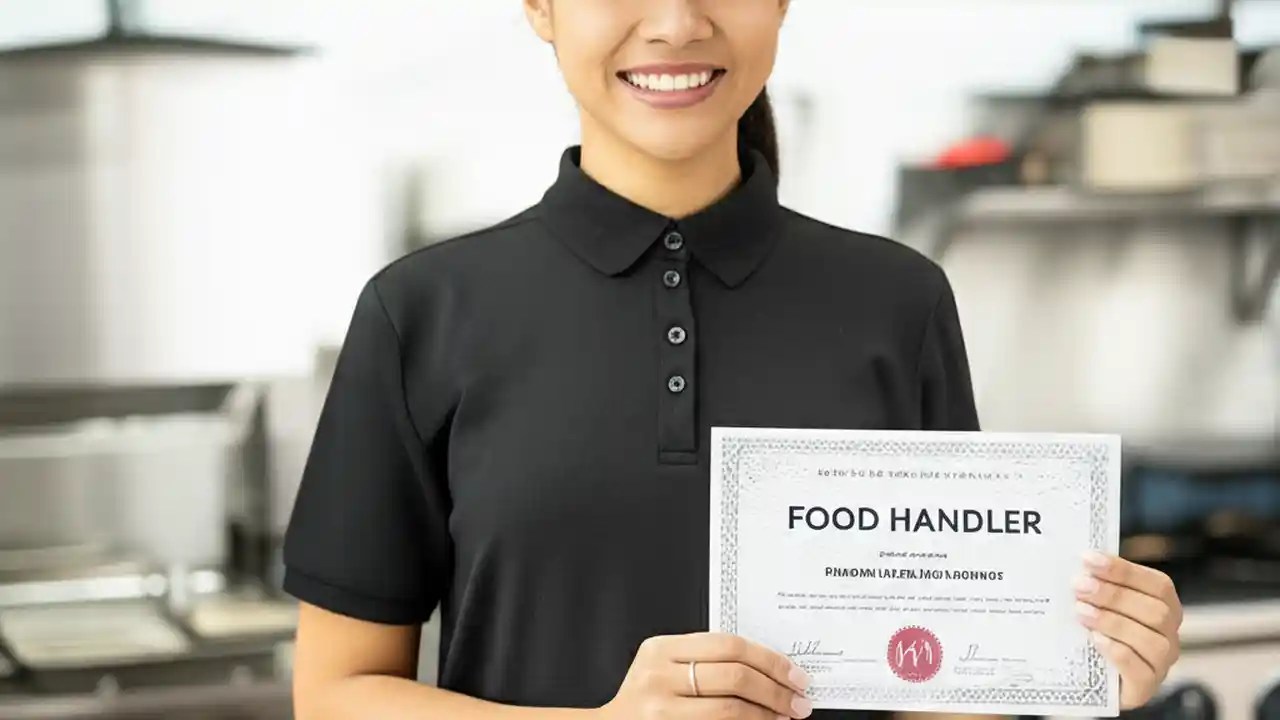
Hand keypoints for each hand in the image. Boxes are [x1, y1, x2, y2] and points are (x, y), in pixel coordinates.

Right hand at [598, 632, 812, 719]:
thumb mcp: (665, 666)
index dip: (769, 660)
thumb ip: (705, 659)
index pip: (729, 645)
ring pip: (731, 708)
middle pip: (734, 675)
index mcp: (661, 649)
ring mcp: (661, 709)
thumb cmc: (646, 699)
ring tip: (786, 715)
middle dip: (776, 689)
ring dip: (768, 713)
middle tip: (799, 699)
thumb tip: (768, 667)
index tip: (794, 673)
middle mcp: (658, 677)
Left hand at [1074, 552, 1182, 709]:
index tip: (1089, 559)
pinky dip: (1118, 652)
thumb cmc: (1098, 632)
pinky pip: (1141, 671)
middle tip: (1079, 586)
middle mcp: (1168, 634)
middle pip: (1155, 611)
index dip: (1124, 570)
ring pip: (1151, 641)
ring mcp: (1160, 663)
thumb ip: (1098, 585)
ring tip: (1081, 612)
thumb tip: (1078, 566)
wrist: (1092, 679)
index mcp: (1164, 606)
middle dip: (1114, 595)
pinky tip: (1095, 640)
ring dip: (1113, 622)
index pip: (1157, 584)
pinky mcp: (1145, 688)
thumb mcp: (1101, 605)